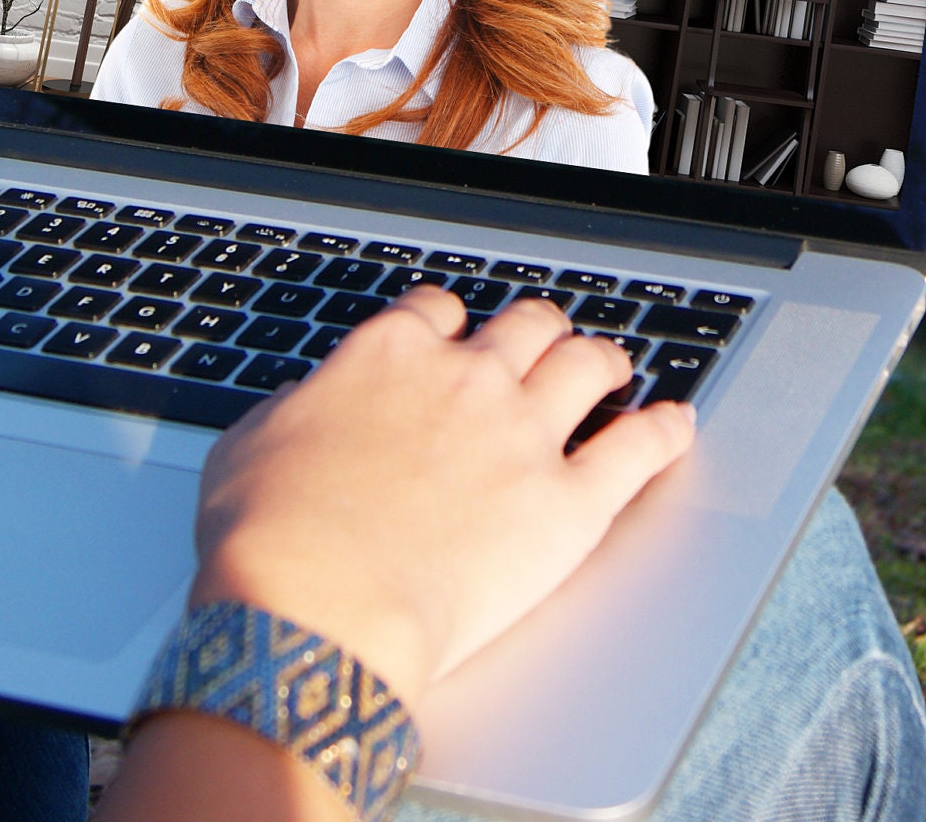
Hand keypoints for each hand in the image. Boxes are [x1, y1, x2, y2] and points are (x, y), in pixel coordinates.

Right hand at [188, 289, 694, 712]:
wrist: (314, 613)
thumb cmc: (267, 541)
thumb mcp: (249, 445)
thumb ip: (299, 408)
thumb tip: (314, 406)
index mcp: (390, 356)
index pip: (438, 312)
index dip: (449, 326)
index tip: (454, 339)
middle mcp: (467, 380)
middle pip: (527, 324)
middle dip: (537, 332)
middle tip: (542, 349)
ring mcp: (524, 435)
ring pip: (588, 363)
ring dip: (604, 362)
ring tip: (614, 369)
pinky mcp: (569, 503)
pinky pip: (639, 449)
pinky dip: (665, 431)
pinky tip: (676, 425)